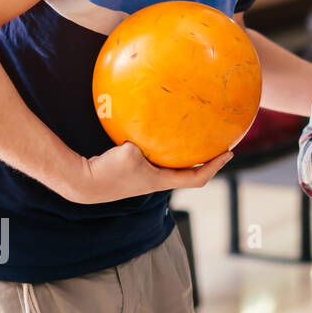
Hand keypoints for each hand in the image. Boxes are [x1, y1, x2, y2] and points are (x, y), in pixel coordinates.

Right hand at [78, 142, 231, 203]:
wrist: (82, 183)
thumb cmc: (106, 171)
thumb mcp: (126, 153)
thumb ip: (139, 143)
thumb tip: (144, 129)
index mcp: (162, 181)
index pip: (198, 177)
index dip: (216, 167)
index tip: (229, 153)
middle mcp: (158, 181)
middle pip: (191, 172)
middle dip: (206, 159)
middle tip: (218, 142)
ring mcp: (146, 177)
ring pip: (173, 165)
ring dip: (185, 154)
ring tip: (194, 135)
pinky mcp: (135, 170)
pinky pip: (157, 157)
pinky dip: (164, 147)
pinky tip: (159, 131)